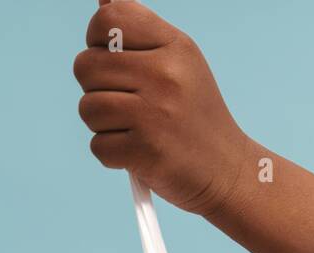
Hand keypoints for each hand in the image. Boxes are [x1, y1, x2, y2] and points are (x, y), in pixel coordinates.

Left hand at [74, 0, 249, 215]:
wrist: (228, 173)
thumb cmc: (194, 117)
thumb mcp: (180, 64)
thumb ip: (139, 34)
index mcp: (176, 47)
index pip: (108, 19)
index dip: (99, 41)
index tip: (118, 62)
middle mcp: (167, 76)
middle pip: (85, 66)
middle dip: (98, 89)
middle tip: (132, 105)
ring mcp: (156, 114)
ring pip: (87, 108)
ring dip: (104, 125)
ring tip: (137, 130)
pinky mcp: (147, 151)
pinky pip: (97, 146)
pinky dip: (114, 156)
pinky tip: (140, 154)